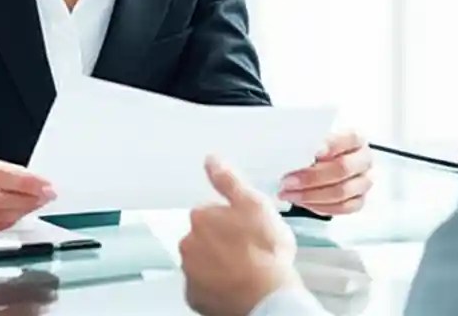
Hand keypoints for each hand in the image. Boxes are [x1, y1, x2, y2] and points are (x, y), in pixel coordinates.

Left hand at [179, 157, 300, 315]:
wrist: (268, 296)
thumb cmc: (265, 252)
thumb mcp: (254, 203)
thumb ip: (229, 180)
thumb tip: (211, 160)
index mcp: (201, 217)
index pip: (211, 212)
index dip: (232, 220)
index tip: (247, 229)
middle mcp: (189, 243)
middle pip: (204, 237)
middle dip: (221, 241)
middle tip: (248, 251)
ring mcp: (190, 272)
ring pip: (202, 262)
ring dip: (217, 264)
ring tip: (244, 270)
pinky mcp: (195, 296)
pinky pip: (202, 287)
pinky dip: (215, 286)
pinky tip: (234, 284)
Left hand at [279, 131, 373, 215]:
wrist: (316, 165)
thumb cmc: (312, 149)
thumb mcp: (309, 139)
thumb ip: (306, 142)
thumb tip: (294, 148)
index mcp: (355, 138)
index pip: (350, 138)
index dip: (331, 145)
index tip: (313, 152)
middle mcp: (364, 159)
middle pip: (344, 168)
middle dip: (312, 177)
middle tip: (288, 180)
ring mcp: (364, 181)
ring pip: (342, 192)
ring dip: (311, 195)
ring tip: (290, 193)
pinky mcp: (358, 200)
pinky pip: (342, 208)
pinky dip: (319, 206)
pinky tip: (302, 201)